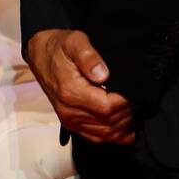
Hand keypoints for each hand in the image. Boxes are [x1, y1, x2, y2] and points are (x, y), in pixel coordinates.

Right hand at [24, 28, 134, 144]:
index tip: (134, 92)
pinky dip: (112, 136)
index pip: (107, 107)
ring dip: (122, 126)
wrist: (40, 55)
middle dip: (127, 114)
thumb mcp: (74, 42)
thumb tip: (103, 74)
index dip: (125, 103)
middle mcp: (69, 110)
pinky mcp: (70, 123)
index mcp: (71, 92)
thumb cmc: (59, 48)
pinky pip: (94, 136)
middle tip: (138, 101)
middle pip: (108, 122)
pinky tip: (125, 131)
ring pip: (104, 133)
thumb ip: (89, 57)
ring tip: (134, 113)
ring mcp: (69, 119)